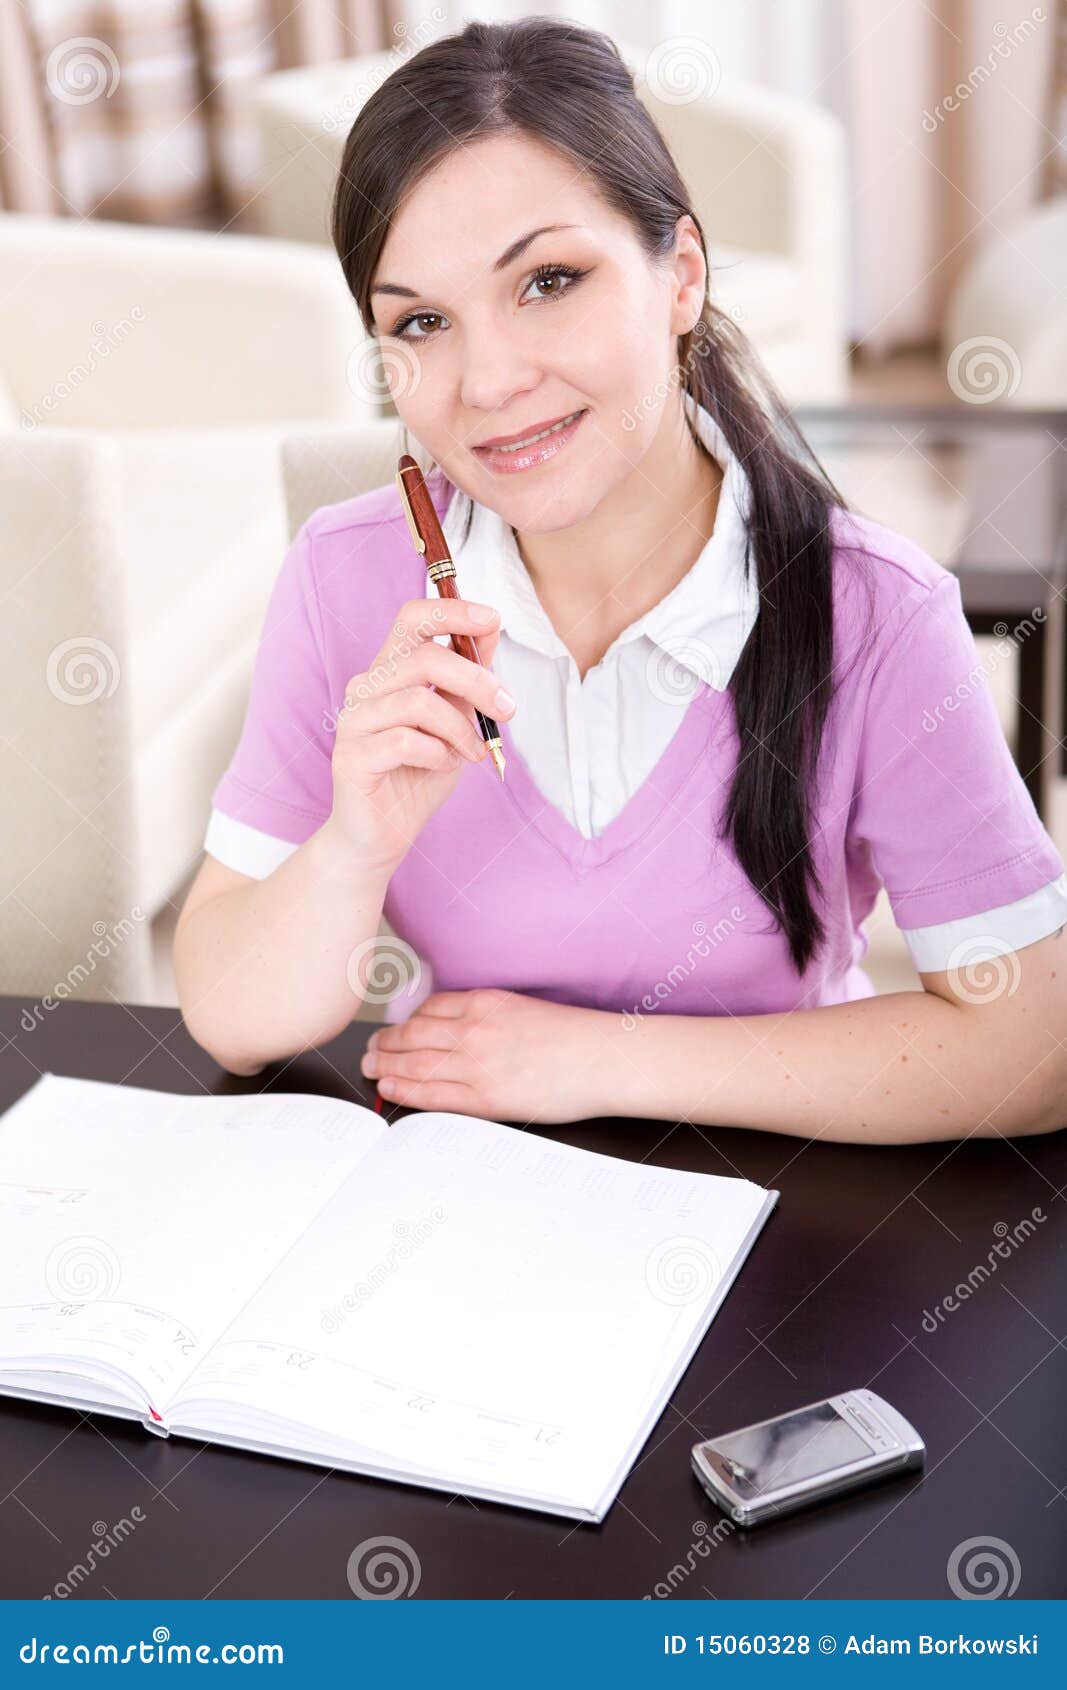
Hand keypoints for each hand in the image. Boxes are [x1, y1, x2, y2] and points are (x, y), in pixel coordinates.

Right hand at [330, 598, 513, 872]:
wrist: (384, 834)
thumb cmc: (420, 774)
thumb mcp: (457, 721)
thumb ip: (468, 680)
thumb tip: (490, 630)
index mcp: (390, 671)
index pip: (412, 618)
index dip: (452, 610)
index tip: (493, 620)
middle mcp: (366, 688)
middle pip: (424, 657)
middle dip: (476, 680)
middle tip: (506, 709)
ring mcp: (354, 720)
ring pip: (418, 701)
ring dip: (460, 729)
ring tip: (472, 753)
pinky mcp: (350, 756)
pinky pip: (405, 740)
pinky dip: (437, 754)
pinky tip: (444, 766)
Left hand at [359, 988, 615, 1123]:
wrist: (604, 1059)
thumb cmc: (575, 1038)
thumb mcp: (525, 1010)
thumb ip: (491, 1015)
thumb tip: (462, 1028)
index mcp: (486, 1003)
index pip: (430, 1008)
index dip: (405, 1020)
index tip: (395, 1027)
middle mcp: (475, 1029)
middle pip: (413, 1033)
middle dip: (385, 1041)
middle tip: (369, 1047)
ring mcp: (477, 1063)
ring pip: (414, 1061)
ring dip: (385, 1063)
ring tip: (370, 1066)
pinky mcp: (484, 1097)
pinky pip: (431, 1093)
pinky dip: (404, 1088)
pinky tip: (388, 1086)